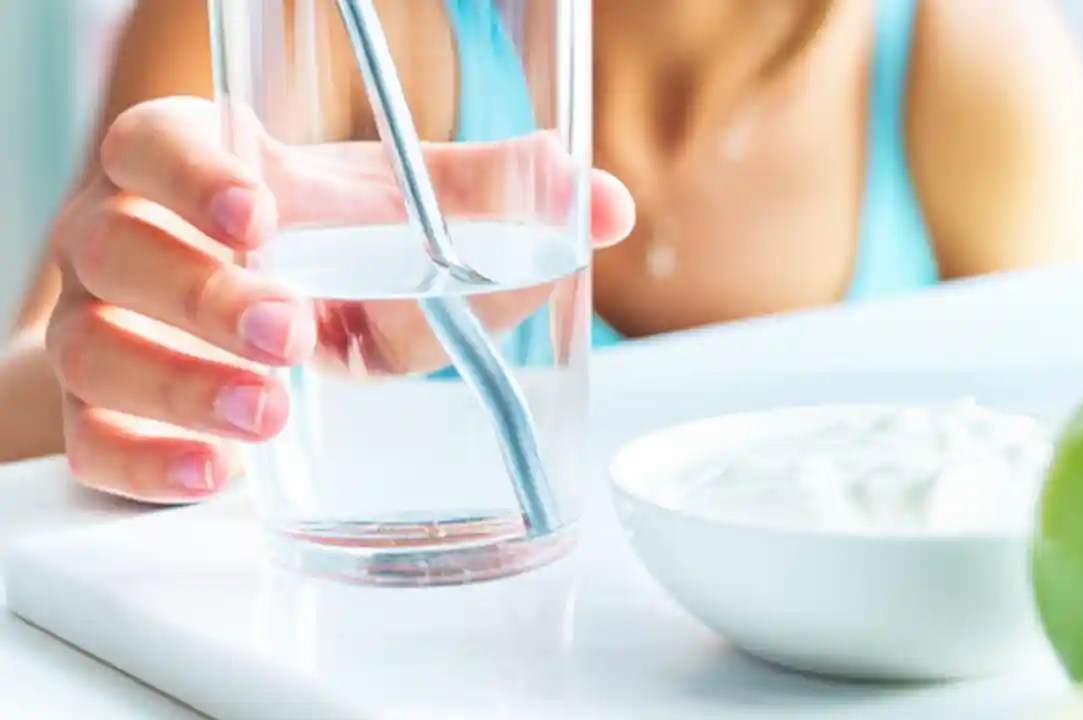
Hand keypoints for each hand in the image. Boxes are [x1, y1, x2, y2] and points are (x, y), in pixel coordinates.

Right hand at [45, 97, 633, 503]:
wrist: (226, 327)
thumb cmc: (309, 249)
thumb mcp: (390, 216)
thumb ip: (487, 197)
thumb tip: (595, 199)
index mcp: (192, 173)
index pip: (155, 144)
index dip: (192, 173)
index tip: (259, 211)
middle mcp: (128, 242)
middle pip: (118, 250)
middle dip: (202, 293)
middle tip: (289, 332)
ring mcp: (106, 329)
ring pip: (96, 351)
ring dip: (179, 383)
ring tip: (270, 412)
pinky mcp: (102, 416)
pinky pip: (93, 443)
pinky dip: (147, 463)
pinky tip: (215, 473)